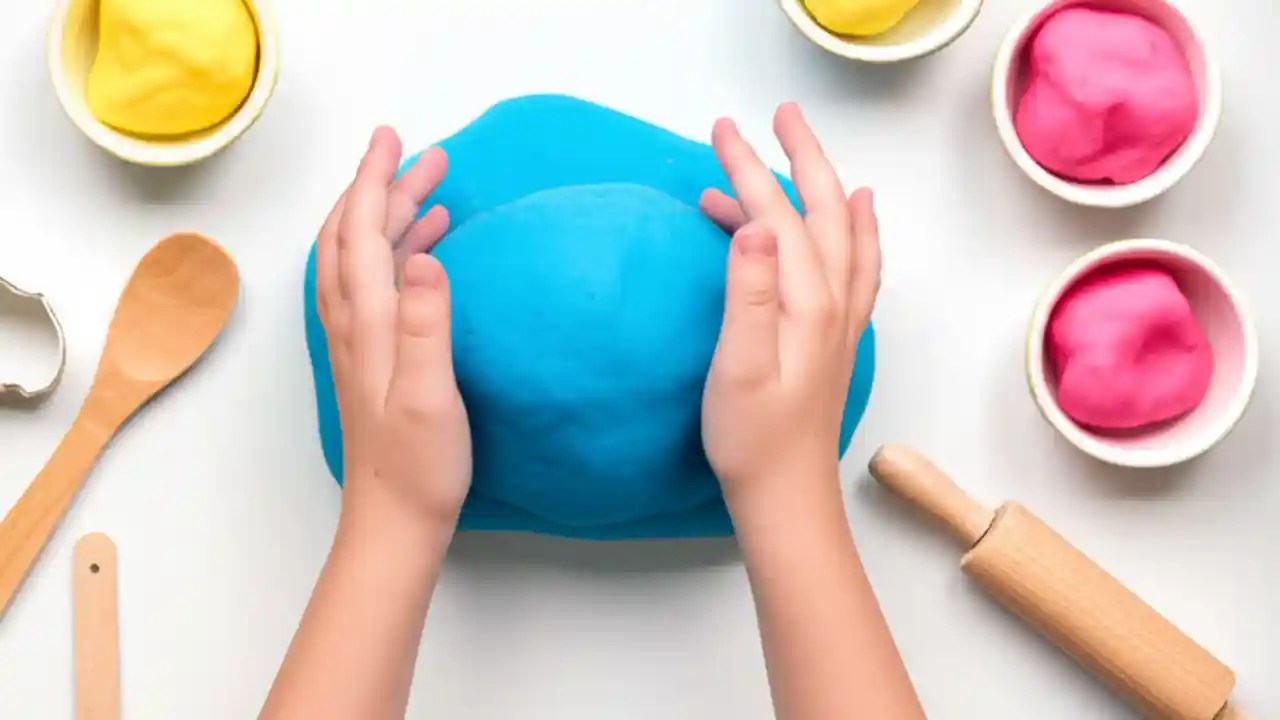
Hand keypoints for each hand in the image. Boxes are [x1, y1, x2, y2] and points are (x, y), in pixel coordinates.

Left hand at [315, 127, 471, 530]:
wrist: (393, 521)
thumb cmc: (416, 466)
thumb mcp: (428, 395)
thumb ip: (424, 325)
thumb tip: (422, 257)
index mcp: (366, 323)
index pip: (364, 232)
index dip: (377, 180)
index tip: (394, 138)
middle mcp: (353, 324)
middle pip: (355, 236)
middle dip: (383, 187)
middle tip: (423, 154)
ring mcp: (359, 342)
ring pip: (364, 258)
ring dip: (391, 216)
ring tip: (431, 189)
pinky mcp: (372, 359)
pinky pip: (376, 285)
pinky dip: (395, 253)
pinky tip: (424, 254)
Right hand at [699, 103, 880, 507]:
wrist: (787, 495)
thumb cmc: (751, 440)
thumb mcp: (736, 369)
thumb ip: (748, 295)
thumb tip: (755, 226)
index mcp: (806, 303)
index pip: (777, 217)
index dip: (748, 170)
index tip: (721, 130)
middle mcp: (833, 302)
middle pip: (823, 211)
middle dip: (801, 157)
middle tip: (779, 115)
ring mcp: (840, 319)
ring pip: (839, 233)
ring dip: (819, 187)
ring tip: (785, 156)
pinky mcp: (834, 336)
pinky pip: (854, 263)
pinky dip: (853, 228)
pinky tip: (849, 217)